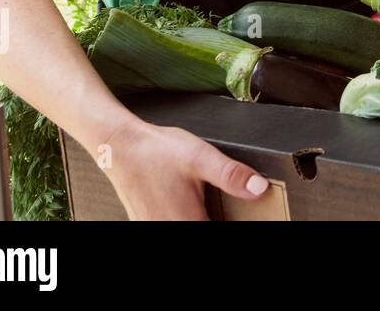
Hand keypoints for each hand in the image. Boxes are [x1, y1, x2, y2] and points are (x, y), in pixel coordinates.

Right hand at [98, 118, 268, 219]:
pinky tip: (189, 205)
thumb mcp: (201, 158)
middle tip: (222, 205)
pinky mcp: (146, 222)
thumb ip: (231, 175)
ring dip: (203, 217)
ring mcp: (155, 228)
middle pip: (204, 228)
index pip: (219, 232)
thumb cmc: (157, 152)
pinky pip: (172, 224)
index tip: (242, 214)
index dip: (233, 223)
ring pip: (189, 226)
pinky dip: (187, 216)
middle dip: (216, 216)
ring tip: (206, 204)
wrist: (119, 147)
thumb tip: (260, 188)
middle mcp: (169, 230)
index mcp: (187, 223)